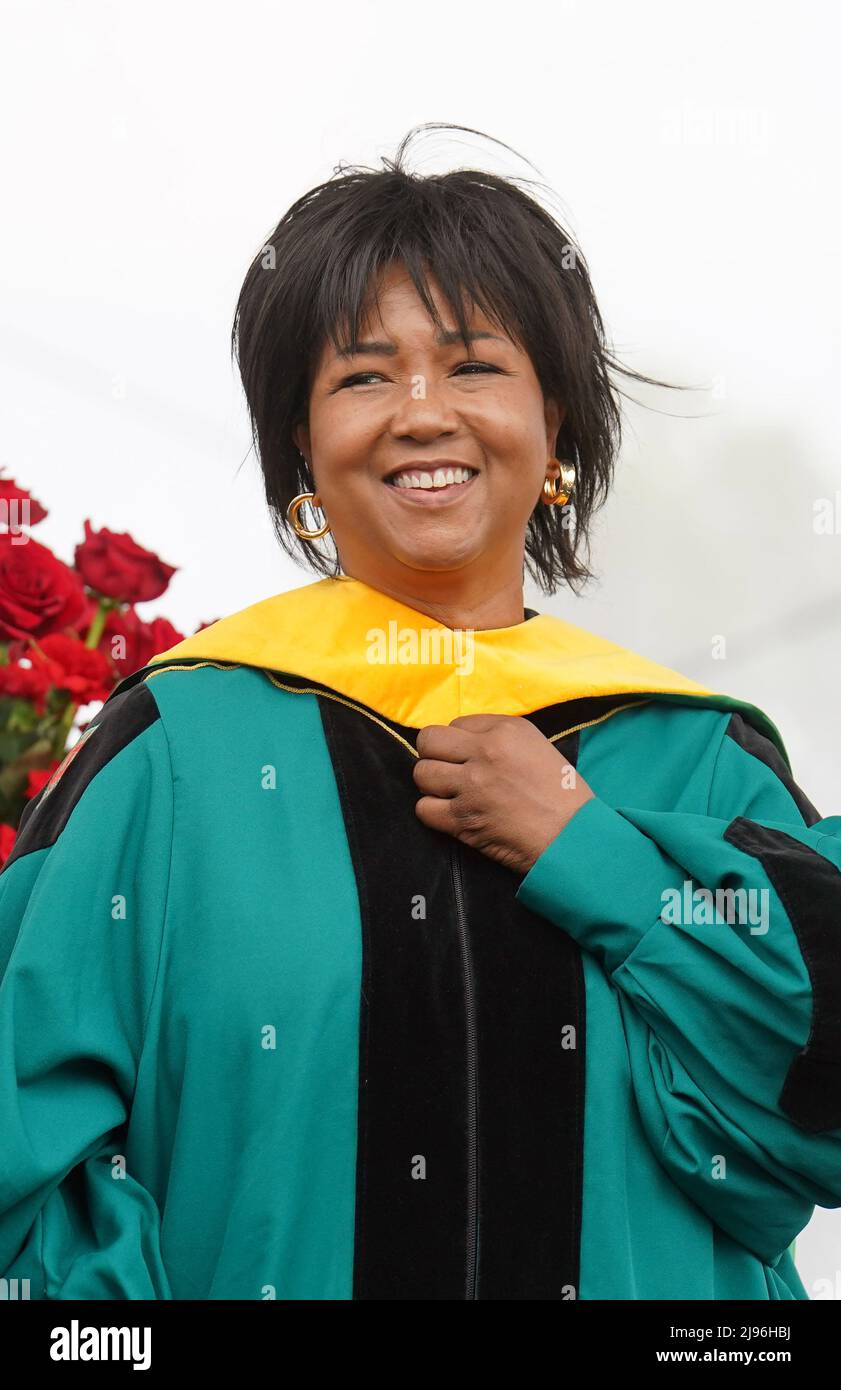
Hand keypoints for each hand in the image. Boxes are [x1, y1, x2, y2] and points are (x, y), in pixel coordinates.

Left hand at [413, 713, 595, 875]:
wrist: (572, 836)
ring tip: (452, 793)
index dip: (458, 742)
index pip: (455, 723)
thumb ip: (501, 737)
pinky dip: (434, 813)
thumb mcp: (537, 746)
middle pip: (429, 742)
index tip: (470, 757)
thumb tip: (465, 740)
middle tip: (449, 771)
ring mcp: (471, 786)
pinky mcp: (463, 819)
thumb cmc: (563, 793)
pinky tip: (452, 814)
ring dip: (433, 785)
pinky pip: (424, 809)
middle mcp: (484, 752)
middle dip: (434, 756)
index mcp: (505, 731)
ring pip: (422, 774)